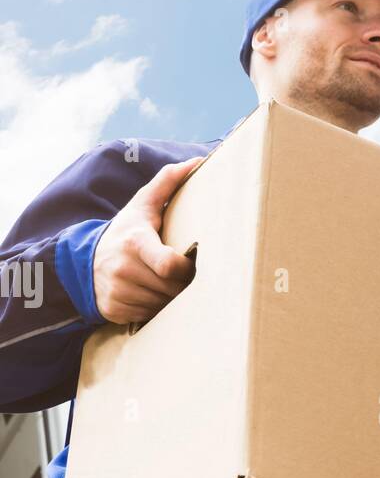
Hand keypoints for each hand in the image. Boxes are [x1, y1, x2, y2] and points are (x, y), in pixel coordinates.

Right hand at [92, 156, 204, 324]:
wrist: (84, 259)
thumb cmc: (125, 231)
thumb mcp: (142, 205)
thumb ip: (168, 183)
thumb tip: (197, 161)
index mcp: (135, 242)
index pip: (169, 265)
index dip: (185, 268)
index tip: (188, 262)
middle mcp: (124, 269)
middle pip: (171, 288)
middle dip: (181, 284)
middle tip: (182, 274)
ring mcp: (118, 292)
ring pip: (162, 305)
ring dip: (169, 297)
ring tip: (164, 282)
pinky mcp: (114, 311)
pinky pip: (148, 316)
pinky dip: (154, 308)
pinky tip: (149, 293)